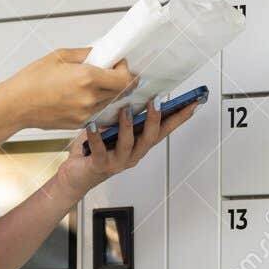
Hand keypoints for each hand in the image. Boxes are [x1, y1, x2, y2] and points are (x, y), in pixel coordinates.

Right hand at [1, 47, 137, 129]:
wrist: (16, 105)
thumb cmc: (32, 80)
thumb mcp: (60, 56)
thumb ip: (86, 54)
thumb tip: (102, 54)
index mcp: (87, 78)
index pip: (125, 79)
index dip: (126, 70)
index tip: (118, 63)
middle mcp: (90, 98)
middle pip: (121, 91)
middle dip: (118, 79)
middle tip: (108, 71)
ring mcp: (86, 113)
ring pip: (110, 102)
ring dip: (108, 91)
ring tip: (89, 83)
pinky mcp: (80, 123)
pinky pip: (97, 111)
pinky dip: (95, 102)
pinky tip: (79, 95)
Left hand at [55, 94, 200, 194]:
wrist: (76, 176)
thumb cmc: (94, 151)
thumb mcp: (113, 129)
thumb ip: (123, 116)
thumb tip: (130, 92)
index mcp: (139, 145)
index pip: (164, 130)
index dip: (179, 118)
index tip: (191, 104)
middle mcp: (133, 155)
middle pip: (151, 137)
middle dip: (156, 119)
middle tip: (158, 101)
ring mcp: (118, 162)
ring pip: (129, 144)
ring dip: (129, 127)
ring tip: (127, 110)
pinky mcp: (100, 165)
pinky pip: (100, 150)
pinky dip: (96, 137)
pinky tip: (92, 125)